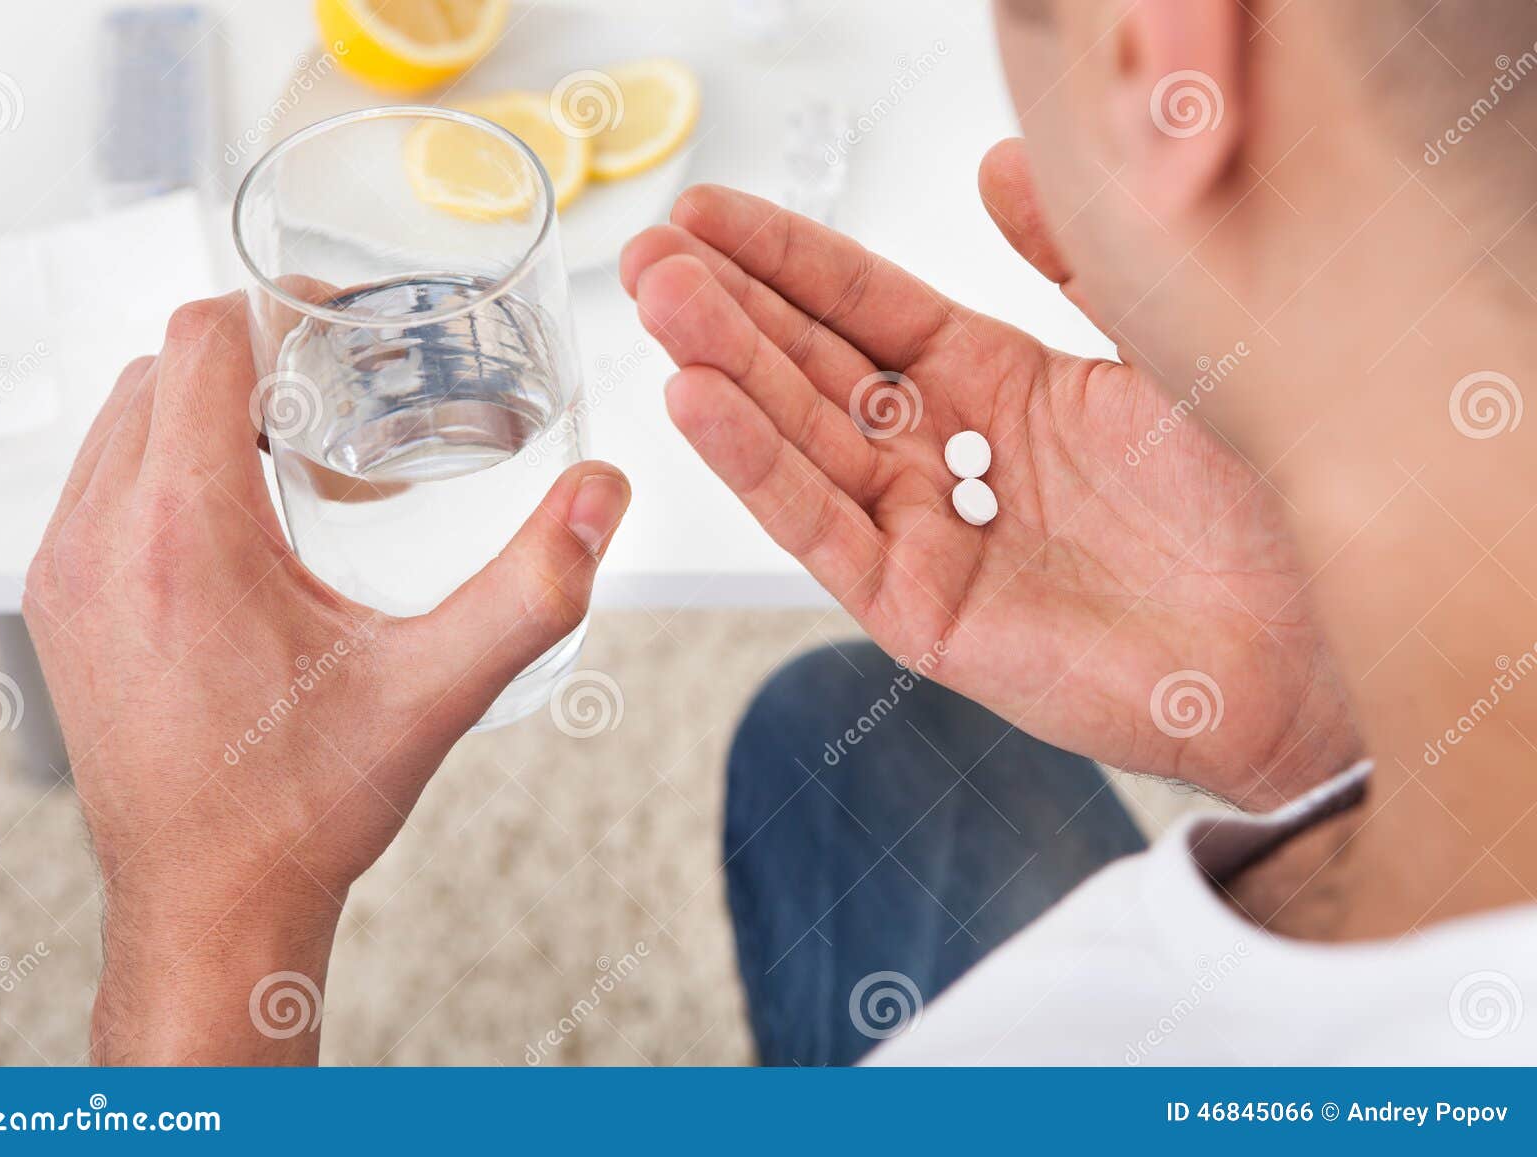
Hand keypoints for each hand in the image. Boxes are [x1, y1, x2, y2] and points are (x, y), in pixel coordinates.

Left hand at [23, 292, 629, 1062]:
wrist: (211, 906)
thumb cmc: (303, 808)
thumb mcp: (436, 692)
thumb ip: (532, 590)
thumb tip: (601, 497)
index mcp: (183, 534)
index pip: (205, 339)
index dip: (277, 311)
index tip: (339, 331)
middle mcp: (102, 538)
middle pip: (163, 368)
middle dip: (251, 363)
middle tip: (338, 403)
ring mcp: (65, 572)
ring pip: (124, 421)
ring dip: (206, 413)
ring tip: (297, 463)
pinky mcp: (60, 603)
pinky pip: (101, 483)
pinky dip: (166, 468)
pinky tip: (243, 529)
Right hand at [621, 145, 1356, 807]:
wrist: (1317, 634)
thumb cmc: (1259, 492)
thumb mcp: (1155, 337)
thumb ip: (1067, 256)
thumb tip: (999, 162)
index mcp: (999, 386)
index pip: (867, 311)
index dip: (789, 261)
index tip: (709, 213)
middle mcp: (951, 459)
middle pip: (816, 371)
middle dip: (731, 309)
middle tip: (652, 253)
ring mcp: (931, 537)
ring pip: (805, 443)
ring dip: (726, 374)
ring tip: (656, 303)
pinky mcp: (924, 614)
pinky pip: (825, 532)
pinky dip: (760, 471)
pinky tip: (697, 403)